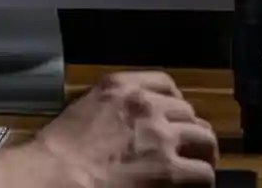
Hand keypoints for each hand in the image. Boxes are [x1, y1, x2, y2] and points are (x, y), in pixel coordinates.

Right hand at [0, 71, 218, 187]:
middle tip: (185, 149)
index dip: (174, 103)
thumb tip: (128, 128)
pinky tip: (191, 187)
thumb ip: (110, 110)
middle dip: (188, 131)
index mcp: (119, 87)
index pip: (164, 83)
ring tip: (195, 169)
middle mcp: (146, 105)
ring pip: (204, 139)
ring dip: (201, 154)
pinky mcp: (170, 170)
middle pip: (188, 113)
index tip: (173, 117)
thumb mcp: (81, 112)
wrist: (56, 176)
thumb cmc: (56, 152)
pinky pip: (204, 174)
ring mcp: (161, 137)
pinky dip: (201, 182)